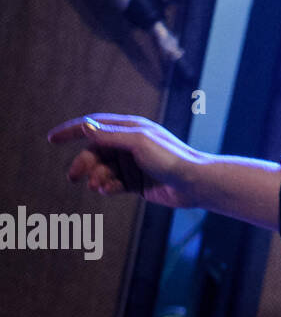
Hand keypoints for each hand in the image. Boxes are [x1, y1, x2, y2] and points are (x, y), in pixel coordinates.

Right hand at [46, 114, 207, 209]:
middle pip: (95, 151)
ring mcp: (132, 163)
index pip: (95, 125)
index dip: (72, 131)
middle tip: (74, 177)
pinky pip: (112, 183)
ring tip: (99, 185)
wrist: (193, 183)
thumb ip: (110, 135)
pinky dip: (107, 187)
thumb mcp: (137, 143)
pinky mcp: (136, 181)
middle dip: (84, 162)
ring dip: (96, 177)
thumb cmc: (169, 158)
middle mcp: (130, 144)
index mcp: (131, 128)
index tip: (51, 139)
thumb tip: (85, 126)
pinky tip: (110, 190)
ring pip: (102, 169)